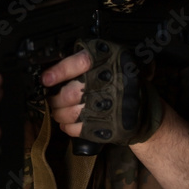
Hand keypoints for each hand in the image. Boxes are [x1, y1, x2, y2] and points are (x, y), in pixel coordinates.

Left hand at [42, 39, 163, 144]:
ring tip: (57, 110)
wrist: (143, 109)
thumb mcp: (109, 60)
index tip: (45, 79)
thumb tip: (51, 68)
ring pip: (71, 112)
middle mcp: (111, 84)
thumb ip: (85, 59)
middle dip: (55, 98)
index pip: (80, 63)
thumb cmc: (119, 81)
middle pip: (71, 92)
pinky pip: (78, 129)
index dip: (59, 71)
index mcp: (110, 62)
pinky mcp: (108, 126)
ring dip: (58, 113)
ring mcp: (110, 107)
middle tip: (51, 97)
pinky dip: (67, 127)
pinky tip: (67, 123)